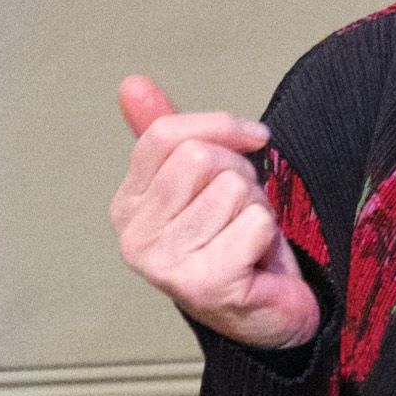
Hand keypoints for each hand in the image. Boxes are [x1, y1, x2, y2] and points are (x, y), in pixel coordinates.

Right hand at [109, 75, 320, 350]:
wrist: (267, 311)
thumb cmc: (234, 242)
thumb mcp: (201, 181)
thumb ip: (167, 134)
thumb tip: (131, 84)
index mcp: (128, 205)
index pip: (167, 134)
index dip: (222, 127)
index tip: (253, 139)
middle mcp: (134, 237)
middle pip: (201, 157)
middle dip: (241, 175)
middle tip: (242, 211)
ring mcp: (164, 265)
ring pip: (232, 189)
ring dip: (256, 208)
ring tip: (247, 237)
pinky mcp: (203, 285)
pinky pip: (254, 223)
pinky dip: (268, 236)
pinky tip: (255, 260)